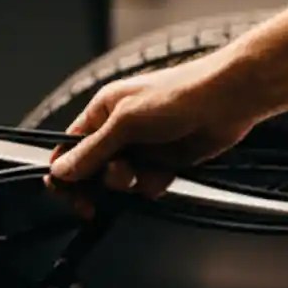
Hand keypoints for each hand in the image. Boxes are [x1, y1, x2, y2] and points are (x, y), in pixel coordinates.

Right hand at [47, 53, 257, 215]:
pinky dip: (155, 184)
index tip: (67, 192)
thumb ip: (92, 149)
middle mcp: (120, 130)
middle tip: (118, 177)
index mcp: (103, 111)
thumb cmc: (178, 95)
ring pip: (122, 182)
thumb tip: (62, 170)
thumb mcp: (126, 122)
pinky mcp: (165, 162)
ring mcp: (143, 148)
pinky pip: (148, 185)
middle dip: (103, 180)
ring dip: (132, 182)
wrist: (226, 101)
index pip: (70, 147)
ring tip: (146, 170)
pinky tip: (166, 172)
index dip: (66, 171)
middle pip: (94, 170)